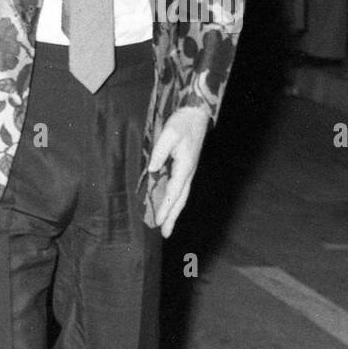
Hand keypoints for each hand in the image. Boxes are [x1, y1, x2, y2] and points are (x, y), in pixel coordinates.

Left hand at [148, 105, 210, 237]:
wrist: (195, 114)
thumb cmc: (182, 123)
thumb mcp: (169, 134)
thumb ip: (159, 152)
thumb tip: (152, 169)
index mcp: (185, 167)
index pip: (173, 192)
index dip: (166, 208)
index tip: (159, 221)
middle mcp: (188, 172)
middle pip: (180, 199)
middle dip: (173, 217)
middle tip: (165, 233)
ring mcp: (187, 171)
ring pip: (181, 196)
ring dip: (174, 211)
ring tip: (167, 226)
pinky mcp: (185, 168)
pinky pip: (179, 189)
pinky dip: (174, 200)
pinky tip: (169, 207)